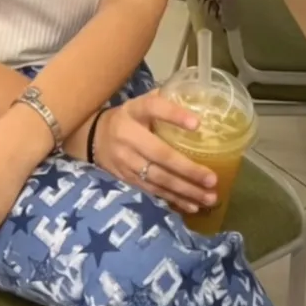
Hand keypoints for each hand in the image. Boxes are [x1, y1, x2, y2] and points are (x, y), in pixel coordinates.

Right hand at [93, 90, 217, 214]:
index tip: (197, 124)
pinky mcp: (127, 178)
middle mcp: (128, 136)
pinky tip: (192, 205)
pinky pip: (153, 190)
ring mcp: (126, 160)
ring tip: (209, 197)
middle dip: (188, 169)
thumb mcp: (140, 104)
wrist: (93, 138)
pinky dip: (173, 199)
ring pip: (158, 178)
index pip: (154, 108)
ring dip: (185, 190)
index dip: (174, 115)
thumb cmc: (128, 118)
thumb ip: (164, 101)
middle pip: (160, 154)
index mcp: (134, 111)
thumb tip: (197, 100)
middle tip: (212, 179)